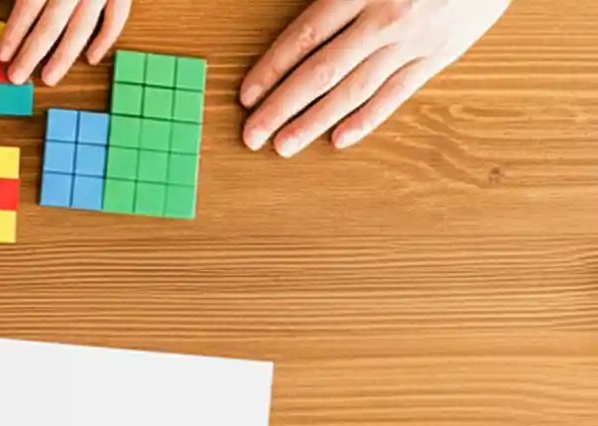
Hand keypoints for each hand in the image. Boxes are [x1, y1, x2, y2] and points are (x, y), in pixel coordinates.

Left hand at [0, 0, 130, 85]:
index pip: (29, 5)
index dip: (14, 32)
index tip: (2, 55)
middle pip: (51, 24)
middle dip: (32, 53)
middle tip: (17, 76)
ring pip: (82, 28)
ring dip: (64, 56)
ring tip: (48, 78)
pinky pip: (117, 18)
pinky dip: (105, 40)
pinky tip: (91, 58)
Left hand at [240, 0, 510, 155]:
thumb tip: (301, 25)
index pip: (304, 37)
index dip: (271, 69)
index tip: (246, 96)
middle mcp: (385, 18)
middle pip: (321, 72)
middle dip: (281, 107)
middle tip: (252, 135)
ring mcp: (414, 40)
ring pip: (354, 89)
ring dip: (314, 122)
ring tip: (283, 146)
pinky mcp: (441, 53)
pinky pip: (397, 93)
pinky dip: (367, 119)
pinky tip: (338, 139)